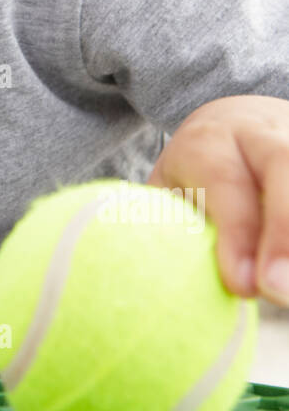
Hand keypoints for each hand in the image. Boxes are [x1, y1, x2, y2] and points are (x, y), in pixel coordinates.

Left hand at [146, 95, 288, 304]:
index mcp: (212, 140)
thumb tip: (137, 287)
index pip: (226, 180)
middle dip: (283, 229)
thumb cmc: (196, 174)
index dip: (237, 232)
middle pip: (284, 164)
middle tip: (279, 290)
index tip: (243, 286)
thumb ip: (161, 223)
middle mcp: (264, 132)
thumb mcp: (171, 189)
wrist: (240, 120)